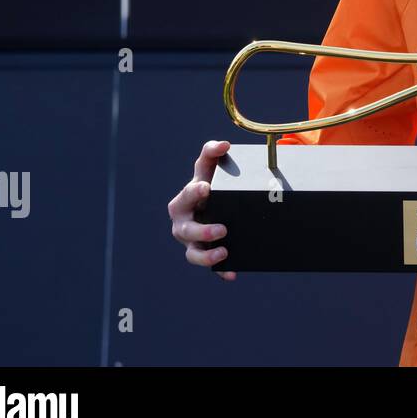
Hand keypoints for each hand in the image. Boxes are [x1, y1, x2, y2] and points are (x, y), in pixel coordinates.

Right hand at [168, 139, 235, 280]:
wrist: (219, 206)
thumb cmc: (213, 185)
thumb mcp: (212, 169)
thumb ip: (213, 153)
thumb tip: (224, 144)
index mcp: (186, 199)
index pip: (188, 195)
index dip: (195, 192)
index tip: (207, 188)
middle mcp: (184, 222)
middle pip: (186, 229)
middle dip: (202, 230)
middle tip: (222, 228)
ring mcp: (192, 241)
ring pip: (192, 253)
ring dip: (206, 255)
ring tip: (223, 251)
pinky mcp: (204, 254)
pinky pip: (210, 267)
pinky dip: (220, 270)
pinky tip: (231, 273)